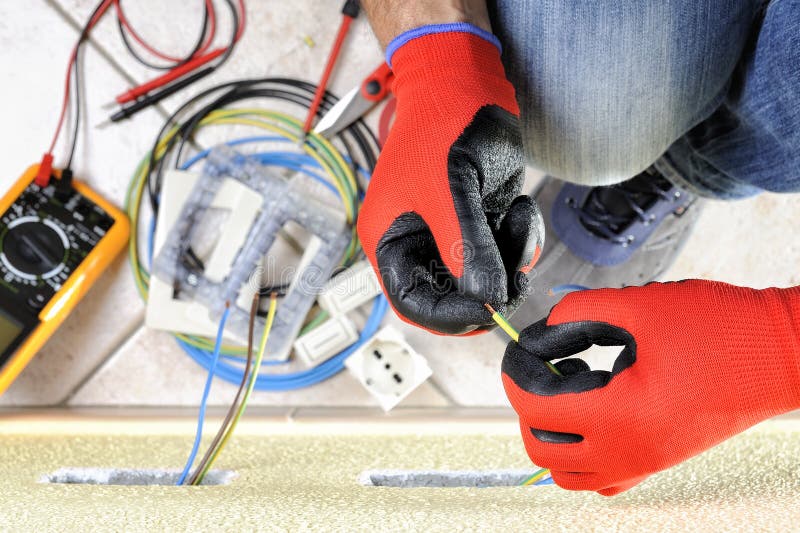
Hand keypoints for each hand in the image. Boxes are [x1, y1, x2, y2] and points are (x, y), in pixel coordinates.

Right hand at [358, 25, 543, 334]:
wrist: (468, 82)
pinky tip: (519, 210)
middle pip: (453, 296)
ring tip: (516, 224)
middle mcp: (421, 242)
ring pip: (485, 278)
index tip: (487, 311)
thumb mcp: (450, 193)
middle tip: (514, 282)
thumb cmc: (442, 125)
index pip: (413, 302)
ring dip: (510, 262)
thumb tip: (487, 301)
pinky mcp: (483, 222)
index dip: (448, 315)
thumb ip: (466, 250)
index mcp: (392, 240)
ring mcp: (454, 234)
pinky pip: (505, 254)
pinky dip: (520, 241)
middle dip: (487, 292)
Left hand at [502, 280, 799, 494]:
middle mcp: (628, 451)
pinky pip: (601, 479)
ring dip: (553, 432)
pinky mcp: (658, 462)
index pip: (535, 406)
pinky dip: (581, 454)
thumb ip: (580, 310)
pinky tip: (596, 410)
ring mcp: (644, 463)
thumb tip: (546, 323)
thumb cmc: (722, 329)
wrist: (783, 354)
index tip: (522, 347)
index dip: (517, 372)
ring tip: (573, 387)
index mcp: (621, 415)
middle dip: (529, 405)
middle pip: (541, 447)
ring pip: (566, 473)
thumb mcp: (640, 304)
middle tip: (547, 367)